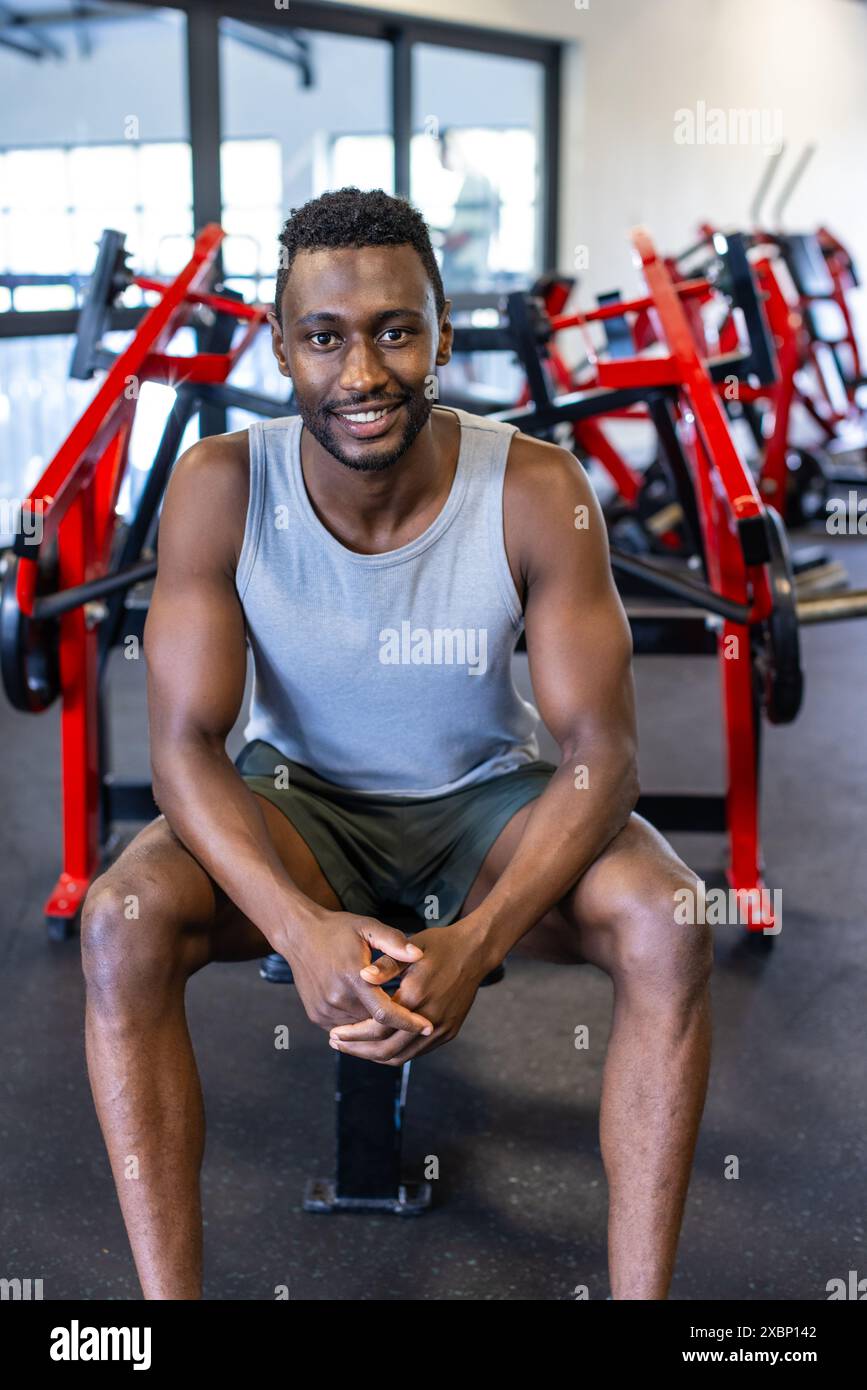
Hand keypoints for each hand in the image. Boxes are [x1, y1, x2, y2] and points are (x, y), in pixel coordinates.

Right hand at [283, 908, 434, 1037]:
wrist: (298, 935)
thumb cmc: (337, 929)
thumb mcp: (367, 927)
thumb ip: (394, 941)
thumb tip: (418, 955)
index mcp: (353, 977)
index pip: (386, 1012)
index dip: (409, 1023)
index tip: (428, 1028)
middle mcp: (337, 998)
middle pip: (375, 1024)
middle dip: (396, 1024)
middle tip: (417, 1019)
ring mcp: (324, 1010)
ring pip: (361, 1029)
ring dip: (377, 1025)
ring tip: (396, 1015)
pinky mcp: (316, 1016)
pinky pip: (346, 1028)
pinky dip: (360, 1024)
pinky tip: (370, 1010)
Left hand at [327, 918, 493, 1065]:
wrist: (475, 952)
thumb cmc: (439, 945)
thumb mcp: (411, 948)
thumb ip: (386, 965)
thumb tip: (362, 976)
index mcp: (416, 996)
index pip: (378, 1028)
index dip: (354, 1035)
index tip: (335, 1035)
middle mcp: (430, 1018)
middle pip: (387, 1049)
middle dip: (359, 1050)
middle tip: (337, 1044)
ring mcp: (442, 1028)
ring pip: (402, 1056)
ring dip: (375, 1055)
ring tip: (354, 1048)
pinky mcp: (449, 1032)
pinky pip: (417, 1052)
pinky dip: (395, 1052)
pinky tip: (379, 1044)